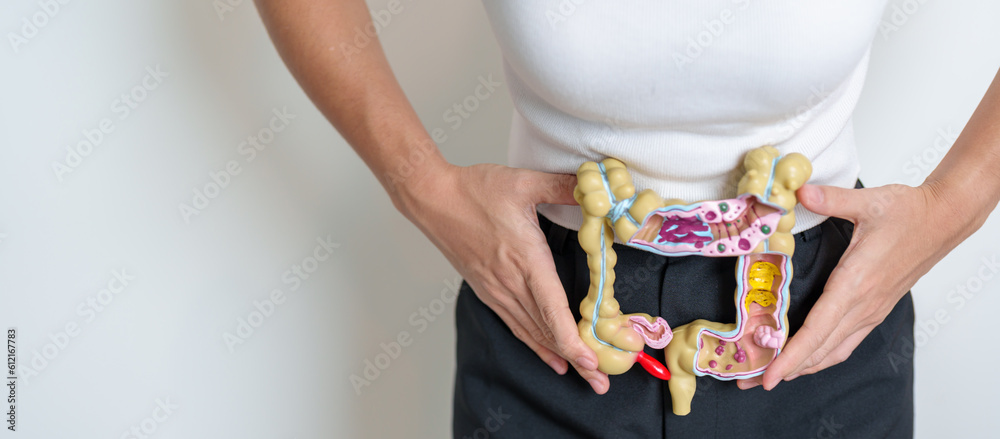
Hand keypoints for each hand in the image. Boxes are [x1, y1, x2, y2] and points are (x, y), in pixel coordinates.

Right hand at [394, 162, 608, 393]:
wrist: (433, 199)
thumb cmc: (473, 190)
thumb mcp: (524, 182)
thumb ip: (562, 186)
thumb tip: (594, 186)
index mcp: (525, 258)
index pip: (552, 309)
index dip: (572, 340)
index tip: (591, 361)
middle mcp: (511, 282)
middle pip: (547, 330)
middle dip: (576, 359)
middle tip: (601, 384)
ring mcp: (497, 290)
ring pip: (532, 332)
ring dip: (558, 356)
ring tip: (582, 376)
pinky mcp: (488, 290)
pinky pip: (516, 325)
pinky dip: (535, 344)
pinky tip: (551, 357)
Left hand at [738, 182, 967, 389]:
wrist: (943, 219)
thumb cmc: (908, 212)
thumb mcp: (869, 201)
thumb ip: (831, 199)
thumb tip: (799, 193)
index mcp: (856, 284)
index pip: (818, 330)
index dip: (791, 356)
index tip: (770, 375)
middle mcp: (863, 305)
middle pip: (819, 349)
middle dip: (784, 369)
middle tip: (749, 382)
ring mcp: (871, 310)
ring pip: (833, 351)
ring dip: (802, 367)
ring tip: (770, 376)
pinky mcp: (875, 309)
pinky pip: (846, 342)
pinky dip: (822, 355)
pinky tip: (806, 360)